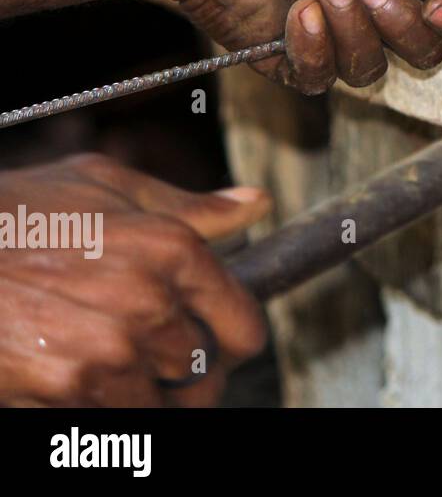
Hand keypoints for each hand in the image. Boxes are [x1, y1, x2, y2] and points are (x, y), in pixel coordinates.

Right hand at [0, 154, 269, 406]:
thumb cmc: (17, 212)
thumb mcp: (105, 185)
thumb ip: (190, 206)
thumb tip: (255, 204)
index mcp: (173, 249)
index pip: (244, 327)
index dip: (232, 339)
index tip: (217, 341)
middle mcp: (150, 301)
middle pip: (204, 374)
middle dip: (185, 372)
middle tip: (154, 356)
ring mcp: (110, 349)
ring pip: (162, 407)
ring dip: (143, 395)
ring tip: (110, 364)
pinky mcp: (68, 386)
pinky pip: (113, 419)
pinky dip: (100, 407)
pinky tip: (75, 373)